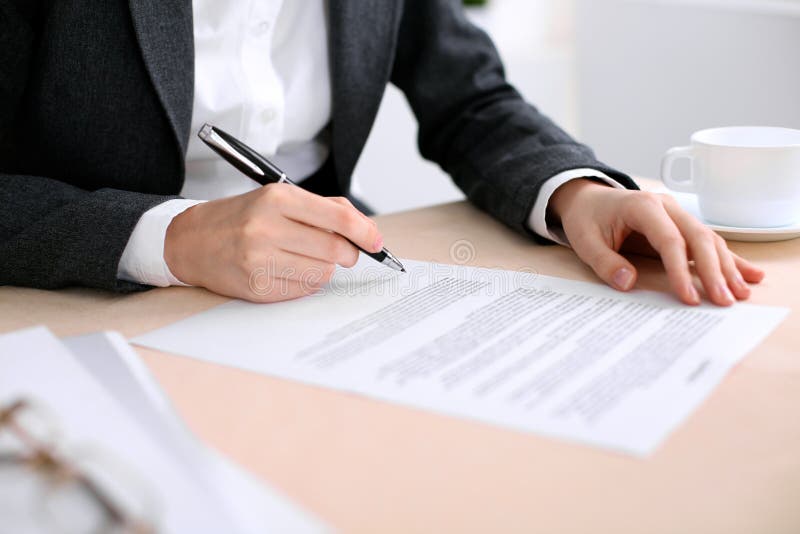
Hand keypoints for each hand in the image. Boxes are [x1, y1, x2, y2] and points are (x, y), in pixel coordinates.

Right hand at [164, 184, 382, 302]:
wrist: (190, 240)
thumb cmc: (240, 218)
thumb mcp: (277, 198)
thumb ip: (323, 208)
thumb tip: (364, 228)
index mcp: (277, 199)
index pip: (338, 218)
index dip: (365, 232)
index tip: (376, 242)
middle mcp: (266, 228)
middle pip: (336, 250)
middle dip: (348, 254)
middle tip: (344, 252)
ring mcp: (260, 260)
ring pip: (322, 273)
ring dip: (324, 268)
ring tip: (304, 257)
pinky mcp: (256, 287)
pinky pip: (303, 290)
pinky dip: (306, 282)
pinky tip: (289, 270)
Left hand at [548, 179, 764, 305]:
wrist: (587, 199)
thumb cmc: (586, 219)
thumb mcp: (585, 241)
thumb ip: (605, 262)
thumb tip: (628, 283)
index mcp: (642, 206)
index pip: (669, 239)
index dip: (680, 269)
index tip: (688, 296)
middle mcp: (666, 206)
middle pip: (698, 237)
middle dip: (714, 270)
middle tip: (723, 300)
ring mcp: (677, 214)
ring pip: (708, 239)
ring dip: (726, 267)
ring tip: (740, 294)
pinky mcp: (681, 225)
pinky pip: (707, 242)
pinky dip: (727, 259)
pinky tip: (748, 275)